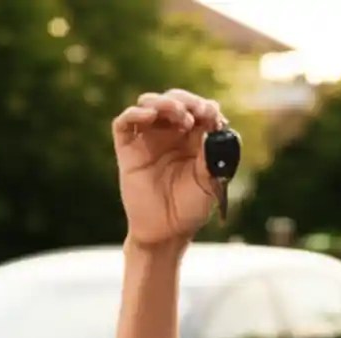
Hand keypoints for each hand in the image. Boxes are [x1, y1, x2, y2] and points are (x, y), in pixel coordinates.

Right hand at [112, 89, 226, 248]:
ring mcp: (147, 139)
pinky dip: (135, 113)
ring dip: (164, 102)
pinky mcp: (128, 149)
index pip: (197, 109)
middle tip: (197, 112)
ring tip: (180, 116)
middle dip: (187, 101)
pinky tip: (150, 115)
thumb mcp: (209, 180)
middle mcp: (170, 134)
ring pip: (149, 103)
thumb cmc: (191, 208)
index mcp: (193, 138)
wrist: (167, 232)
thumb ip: (211, 154)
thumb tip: (215, 123)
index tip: (212, 112)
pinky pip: (125, 123)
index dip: (204, 106)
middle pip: (174, 101)